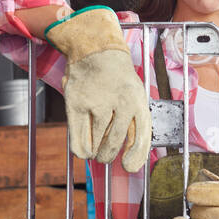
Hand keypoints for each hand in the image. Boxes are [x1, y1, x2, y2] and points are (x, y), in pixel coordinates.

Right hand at [49, 10, 151, 171]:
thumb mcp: (136, 97)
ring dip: (95, 151)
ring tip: (96, 150)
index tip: (128, 167)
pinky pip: (78, 138)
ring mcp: (97, 102)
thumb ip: (136, 125)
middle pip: (114, 142)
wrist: (96, 51)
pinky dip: (81, 149)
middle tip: (105, 157)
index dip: (135, 157)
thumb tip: (133, 162)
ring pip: (96, 142)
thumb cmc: (118, 80)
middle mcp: (120, 101)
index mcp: (139, 101)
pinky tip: (84, 150)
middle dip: (108, 155)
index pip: (141, 136)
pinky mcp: (76, 103)